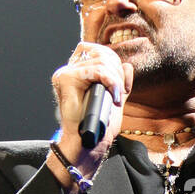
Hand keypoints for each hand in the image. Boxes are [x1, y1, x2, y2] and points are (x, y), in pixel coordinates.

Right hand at [50, 42, 133, 173]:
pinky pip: (97, 70)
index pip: (100, 51)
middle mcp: (70, 69)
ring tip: (116, 97)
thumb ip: (119, 82)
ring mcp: (67, 73)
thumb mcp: (114, 98)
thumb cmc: (99, 125)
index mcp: (79, 71)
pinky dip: (111, 82)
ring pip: (101, 61)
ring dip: (116, 80)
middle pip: (102, 53)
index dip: (115, 64)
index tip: (121, 86)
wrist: (89, 142)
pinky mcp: (66, 78)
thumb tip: (127, 65)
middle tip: (120, 93)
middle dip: (118, 72)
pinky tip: (114, 95)